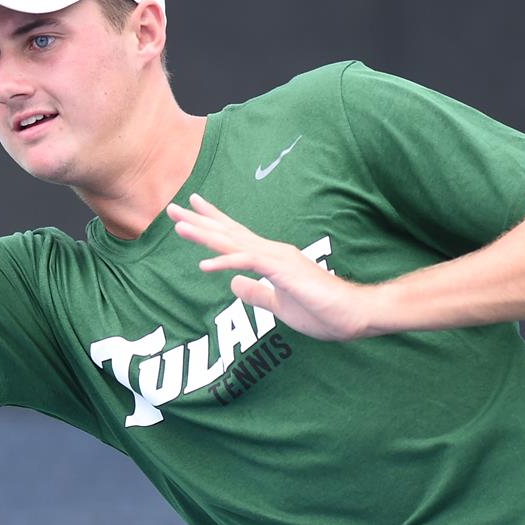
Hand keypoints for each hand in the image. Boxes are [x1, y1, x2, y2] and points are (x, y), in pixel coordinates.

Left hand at [167, 194, 385, 341]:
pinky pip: (249, 263)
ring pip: (234, 242)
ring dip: (205, 234)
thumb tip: (234, 285)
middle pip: (229, 233)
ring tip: (179, 226)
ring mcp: (277, 259)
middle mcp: (271, 252)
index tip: (191, 211)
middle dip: (199, 221)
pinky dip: (226, 262)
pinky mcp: (283, 271)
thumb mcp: (279, 306)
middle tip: (172, 209)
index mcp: (271, 259)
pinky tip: (205, 266)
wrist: (352, 314)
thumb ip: (256, 294)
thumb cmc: (322, 311)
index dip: (212, 224)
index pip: (235, 237)